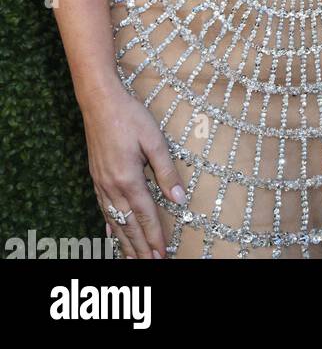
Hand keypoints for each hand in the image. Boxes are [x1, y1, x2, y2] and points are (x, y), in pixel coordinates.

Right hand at [81, 84, 185, 258]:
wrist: (99, 102)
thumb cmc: (130, 117)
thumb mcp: (155, 139)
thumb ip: (166, 170)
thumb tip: (179, 198)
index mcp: (129, 179)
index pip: (145, 215)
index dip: (155, 236)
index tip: (163, 253)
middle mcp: (112, 187)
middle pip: (129, 225)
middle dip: (140, 247)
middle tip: (152, 264)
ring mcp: (101, 183)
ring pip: (115, 221)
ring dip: (125, 242)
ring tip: (134, 259)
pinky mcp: (96, 178)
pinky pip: (103, 209)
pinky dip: (110, 226)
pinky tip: (112, 236)